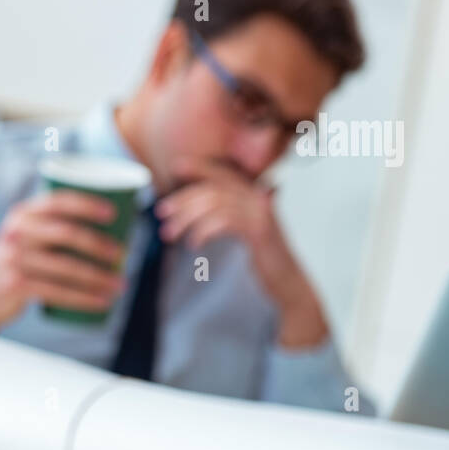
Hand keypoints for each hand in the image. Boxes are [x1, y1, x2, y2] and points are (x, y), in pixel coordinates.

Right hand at [0, 189, 124, 332]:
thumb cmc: (16, 265)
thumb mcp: (24, 237)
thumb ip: (52, 227)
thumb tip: (112, 229)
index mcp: (21, 214)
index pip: (57, 201)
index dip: (87, 204)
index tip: (114, 214)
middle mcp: (16, 232)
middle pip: (67, 234)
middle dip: (100, 244)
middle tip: (123, 254)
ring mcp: (14, 258)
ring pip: (67, 267)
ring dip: (99, 277)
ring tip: (121, 284)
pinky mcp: (16, 284)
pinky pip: (58, 292)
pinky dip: (85, 299)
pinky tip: (103, 302)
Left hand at [154, 165, 327, 347]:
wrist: (288, 283)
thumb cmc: (262, 259)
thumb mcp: (243, 232)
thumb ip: (225, 216)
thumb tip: (193, 209)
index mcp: (254, 195)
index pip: (224, 174)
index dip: (200, 168)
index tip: (175, 167)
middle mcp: (259, 198)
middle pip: (213, 188)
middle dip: (182, 199)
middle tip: (161, 213)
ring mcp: (261, 212)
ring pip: (215, 203)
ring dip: (186, 218)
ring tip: (169, 235)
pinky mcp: (259, 230)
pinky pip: (224, 221)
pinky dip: (203, 231)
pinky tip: (193, 245)